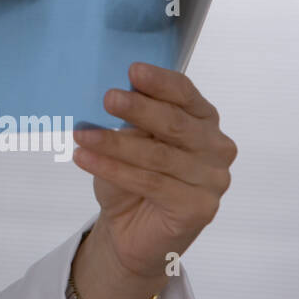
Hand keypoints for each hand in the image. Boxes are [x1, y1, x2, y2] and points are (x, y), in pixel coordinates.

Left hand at [70, 62, 235, 298]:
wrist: (131, 228)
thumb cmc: (131, 174)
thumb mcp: (129, 139)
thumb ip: (132, 119)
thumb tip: (113, 94)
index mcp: (202, 119)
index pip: (185, 94)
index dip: (160, 82)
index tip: (133, 70)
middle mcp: (216, 146)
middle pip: (176, 123)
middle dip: (139, 109)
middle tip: (107, 98)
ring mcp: (213, 179)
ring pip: (159, 155)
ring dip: (115, 142)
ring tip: (81, 134)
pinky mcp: (200, 207)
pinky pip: (151, 183)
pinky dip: (113, 169)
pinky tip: (85, 158)